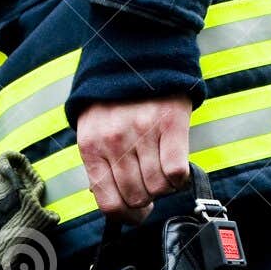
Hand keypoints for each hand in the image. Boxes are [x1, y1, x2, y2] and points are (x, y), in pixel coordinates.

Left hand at [76, 96, 191, 223]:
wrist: (137, 53)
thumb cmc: (115, 99)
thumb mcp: (94, 130)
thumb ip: (100, 164)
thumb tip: (112, 203)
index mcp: (91, 147)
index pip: (108, 203)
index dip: (126, 216)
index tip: (136, 213)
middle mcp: (114, 141)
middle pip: (136, 198)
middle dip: (147, 199)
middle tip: (151, 187)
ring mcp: (142, 132)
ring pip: (158, 188)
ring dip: (164, 187)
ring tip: (162, 170)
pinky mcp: (170, 123)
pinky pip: (176, 172)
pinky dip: (179, 177)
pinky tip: (176, 165)